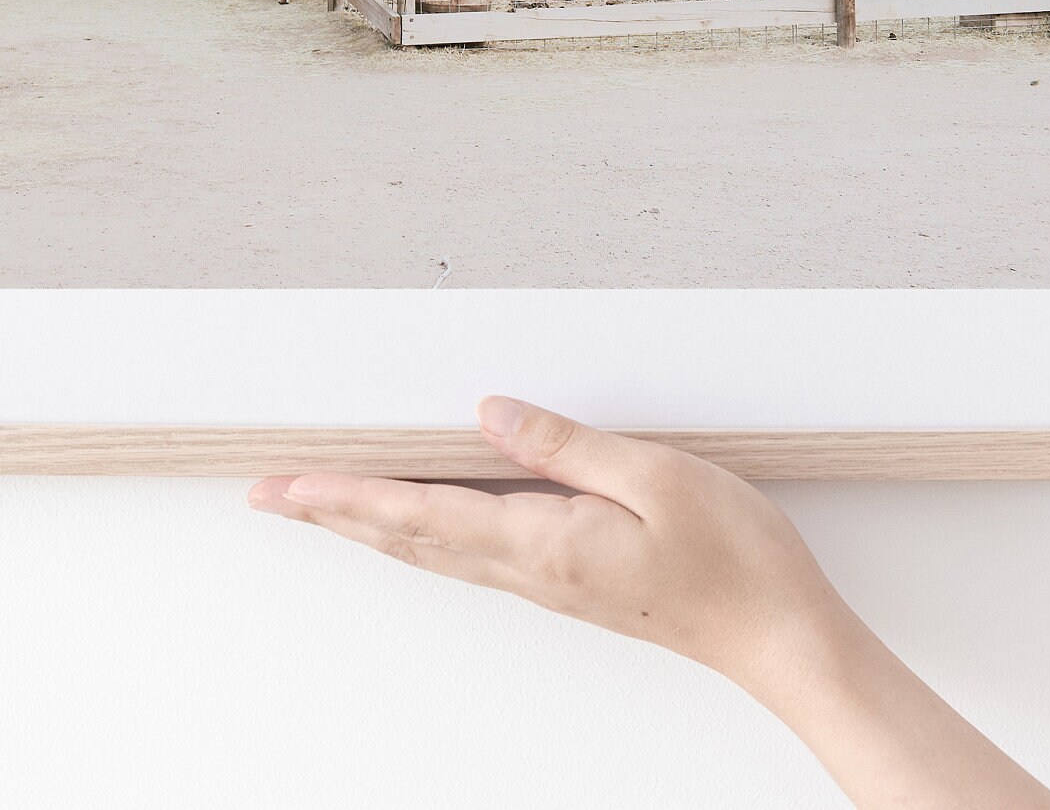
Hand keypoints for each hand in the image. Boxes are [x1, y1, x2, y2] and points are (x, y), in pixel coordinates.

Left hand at [254, 399, 1049, 809]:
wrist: (781, 638)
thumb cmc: (734, 557)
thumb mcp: (655, 474)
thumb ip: (564, 444)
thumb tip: (487, 412)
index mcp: (539, 539)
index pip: (415, 512)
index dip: (341, 495)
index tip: (282, 485)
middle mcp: (528, 568)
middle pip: (404, 537)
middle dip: (330, 513)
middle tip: (267, 494)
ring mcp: (547, 582)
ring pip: (430, 551)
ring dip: (365, 525)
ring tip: (317, 504)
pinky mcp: (568, 582)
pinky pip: (469, 556)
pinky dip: (417, 535)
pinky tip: (413, 525)